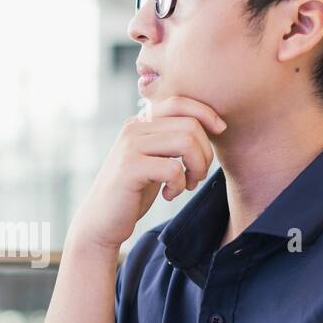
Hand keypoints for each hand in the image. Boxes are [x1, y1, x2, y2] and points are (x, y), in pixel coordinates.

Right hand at [66, 96, 225, 253]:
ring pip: (186, 142)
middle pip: (190, 124)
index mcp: (140, 122)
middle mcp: (133, 128)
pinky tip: (169, 195)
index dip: (206, 113)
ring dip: (197, 167)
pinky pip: (174, 168)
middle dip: (205, 153)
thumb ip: (171, 139)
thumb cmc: (133, 191)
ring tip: (187, 184)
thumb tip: (211, 123)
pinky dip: (179, 184)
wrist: (101, 221)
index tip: (220, 131)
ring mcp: (130, 146)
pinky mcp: (130, 168)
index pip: (180, 102)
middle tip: (197, 176)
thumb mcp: (153, 158)